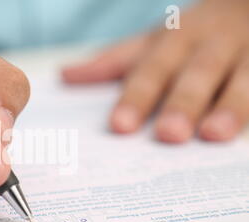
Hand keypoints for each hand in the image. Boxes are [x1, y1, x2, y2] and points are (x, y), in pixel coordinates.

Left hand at [63, 0, 248, 142]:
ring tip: (214, 135)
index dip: (137, 97)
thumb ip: (114, 61)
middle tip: (168, 134)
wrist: (248, 7)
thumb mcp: (154, 41)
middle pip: (196, 73)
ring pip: (244, 77)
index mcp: (177, 39)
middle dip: (182, 102)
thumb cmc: (193, 35)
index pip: (152, 70)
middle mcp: (213, 44)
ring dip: (231, 105)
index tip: (120, 126)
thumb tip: (64, 76)